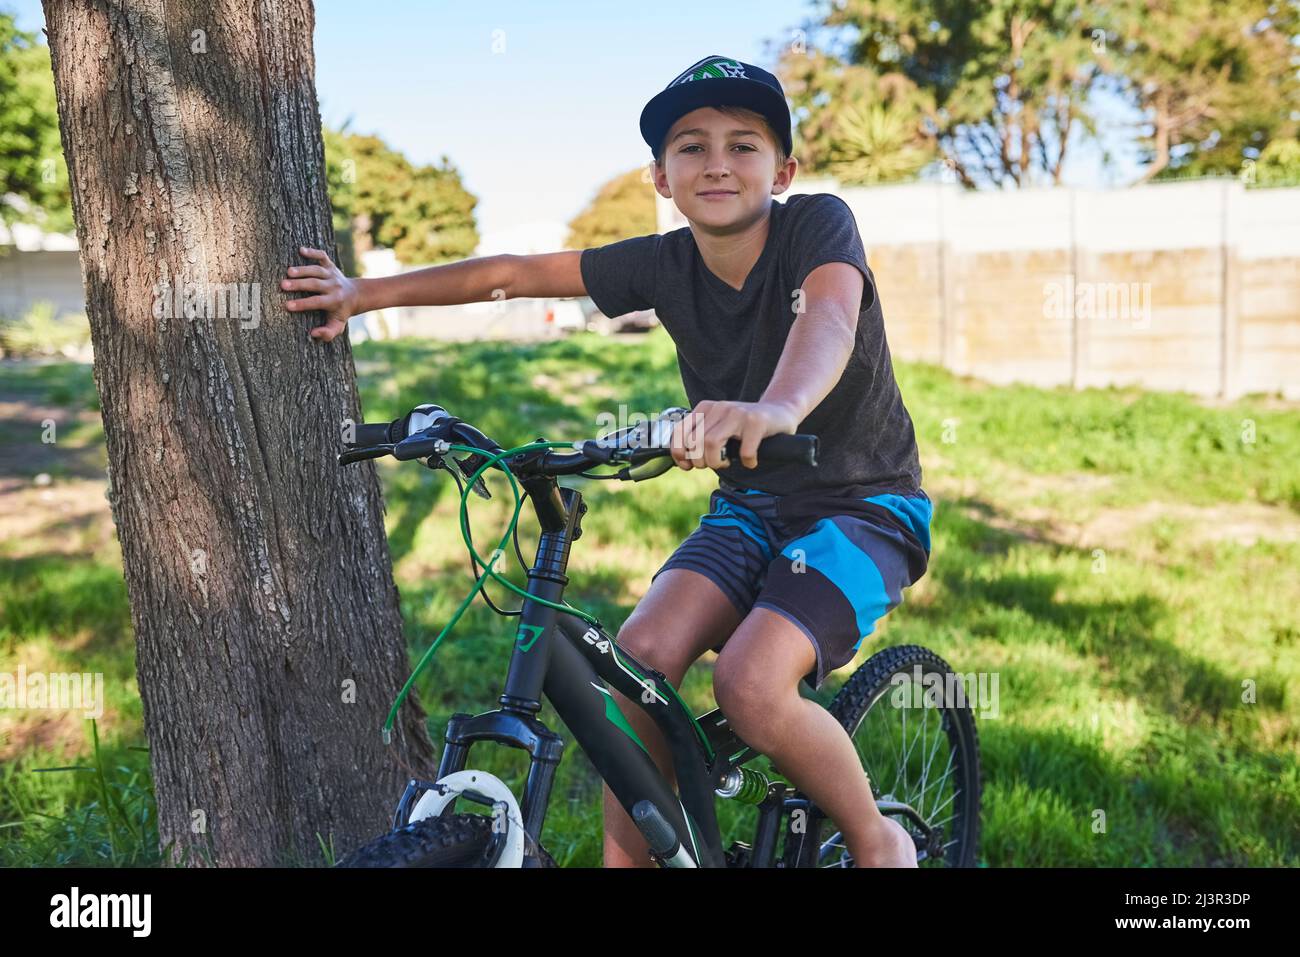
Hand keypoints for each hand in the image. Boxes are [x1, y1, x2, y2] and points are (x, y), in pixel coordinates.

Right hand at [282, 246, 359, 342]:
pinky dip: (313, 252)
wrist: (355, 295)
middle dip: (299, 285)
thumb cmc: (340, 313)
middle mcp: (333, 286)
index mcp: (334, 301)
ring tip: (288, 272)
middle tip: (282, 285)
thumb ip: (328, 333)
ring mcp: (332, 274)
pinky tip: (300, 250)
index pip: (317, 302)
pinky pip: (322, 256)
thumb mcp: (337, 325)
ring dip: (302, 270)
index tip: (287, 306)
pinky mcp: (330, 265)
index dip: (302, 304)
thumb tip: (313, 333)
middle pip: (315, 284)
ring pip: (316, 270)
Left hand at [668, 399, 801, 470]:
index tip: (687, 465)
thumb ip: (700, 438)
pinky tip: (750, 461)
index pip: (679, 431)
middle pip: (695, 442)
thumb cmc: (746, 427)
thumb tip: (683, 461)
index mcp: (706, 408)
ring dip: (718, 462)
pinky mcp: (757, 421)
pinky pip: (744, 451)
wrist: (780, 410)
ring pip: (712, 444)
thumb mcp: (719, 426)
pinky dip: (747, 462)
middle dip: (701, 461)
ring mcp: (738, 413)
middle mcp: (720, 407)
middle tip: (714, 463)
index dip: (679, 452)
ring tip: (727, 462)